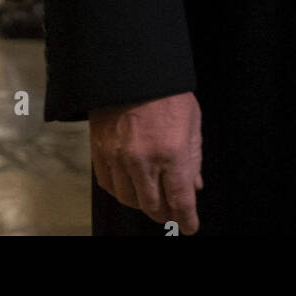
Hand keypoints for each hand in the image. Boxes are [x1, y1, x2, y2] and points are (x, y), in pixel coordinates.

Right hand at [89, 93, 202, 233]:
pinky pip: (109, 185)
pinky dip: (122, 191)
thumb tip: (195, 185)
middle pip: (153, 206)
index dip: (186, 218)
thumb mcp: (192, 120)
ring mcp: (119, 158)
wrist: (132, 68)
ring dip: (144, 204)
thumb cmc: (167, 91)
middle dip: (166, 215)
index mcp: (172, 152)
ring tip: (153, 199)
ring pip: (130, 200)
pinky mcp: (100, 152)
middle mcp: (144, 160)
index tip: (190, 227)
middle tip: (173, 214)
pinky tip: (131, 186)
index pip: (180, 199)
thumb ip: (194, 156)